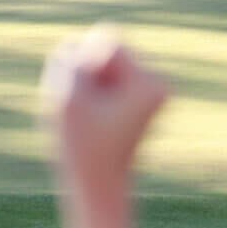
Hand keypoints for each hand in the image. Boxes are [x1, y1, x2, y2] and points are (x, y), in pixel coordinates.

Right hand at [40, 27, 167, 206]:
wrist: (99, 187)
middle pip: (107, 49)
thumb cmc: (84, 146)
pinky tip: (92, 119)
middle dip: (88, 73)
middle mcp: (158, 82)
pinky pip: (103, 76)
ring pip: (102, 63)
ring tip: (90, 118)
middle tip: (89, 113)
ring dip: (86, 85)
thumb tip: (77, 46)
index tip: (91, 101)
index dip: (86, 64)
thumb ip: (69, 57)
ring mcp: (149, 90)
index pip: (107, 40)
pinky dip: (91, 92)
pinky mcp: (137, 98)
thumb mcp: (68, 96)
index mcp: (150, 82)